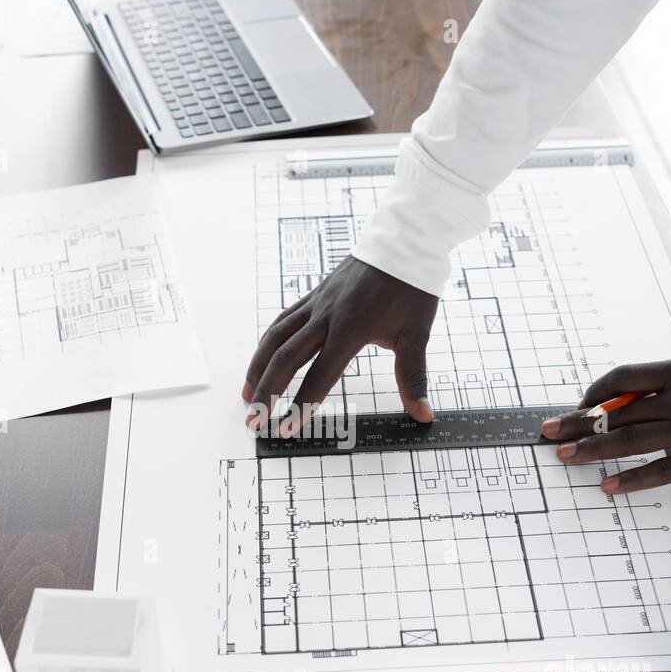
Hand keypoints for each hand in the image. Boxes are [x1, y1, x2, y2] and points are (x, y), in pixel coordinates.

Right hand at [242, 256, 439, 434]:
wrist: (404, 241)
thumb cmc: (411, 287)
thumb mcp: (417, 334)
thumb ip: (413, 376)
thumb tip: (423, 413)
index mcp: (351, 328)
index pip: (320, 375)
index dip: (302, 405)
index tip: (287, 430)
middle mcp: (326, 316)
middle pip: (286, 359)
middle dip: (267, 393)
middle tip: (254, 420)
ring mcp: (317, 303)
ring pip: (276, 337)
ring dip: (258, 368)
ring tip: (248, 395)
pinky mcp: (315, 294)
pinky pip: (283, 320)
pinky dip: (268, 342)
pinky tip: (263, 358)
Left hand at [540, 346, 670, 493]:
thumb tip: (666, 386)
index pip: (622, 378)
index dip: (596, 391)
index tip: (580, 403)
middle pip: (614, 411)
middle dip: (577, 423)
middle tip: (546, 432)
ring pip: (627, 439)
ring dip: (591, 448)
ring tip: (563, 456)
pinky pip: (659, 470)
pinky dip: (629, 479)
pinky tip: (606, 486)